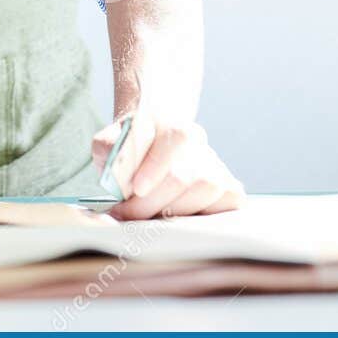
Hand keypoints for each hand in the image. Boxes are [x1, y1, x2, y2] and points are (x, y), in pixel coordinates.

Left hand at [91, 115, 243, 219]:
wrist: (151, 147)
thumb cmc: (129, 150)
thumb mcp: (109, 142)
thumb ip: (108, 148)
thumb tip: (113, 167)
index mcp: (169, 122)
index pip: (175, 137)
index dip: (156, 166)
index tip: (135, 189)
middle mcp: (198, 140)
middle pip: (185, 174)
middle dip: (152, 201)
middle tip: (129, 213)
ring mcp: (215, 163)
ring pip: (208, 187)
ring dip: (174, 208)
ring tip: (151, 214)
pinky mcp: (230, 186)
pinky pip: (227, 202)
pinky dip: (202, 214)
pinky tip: (178, 215)